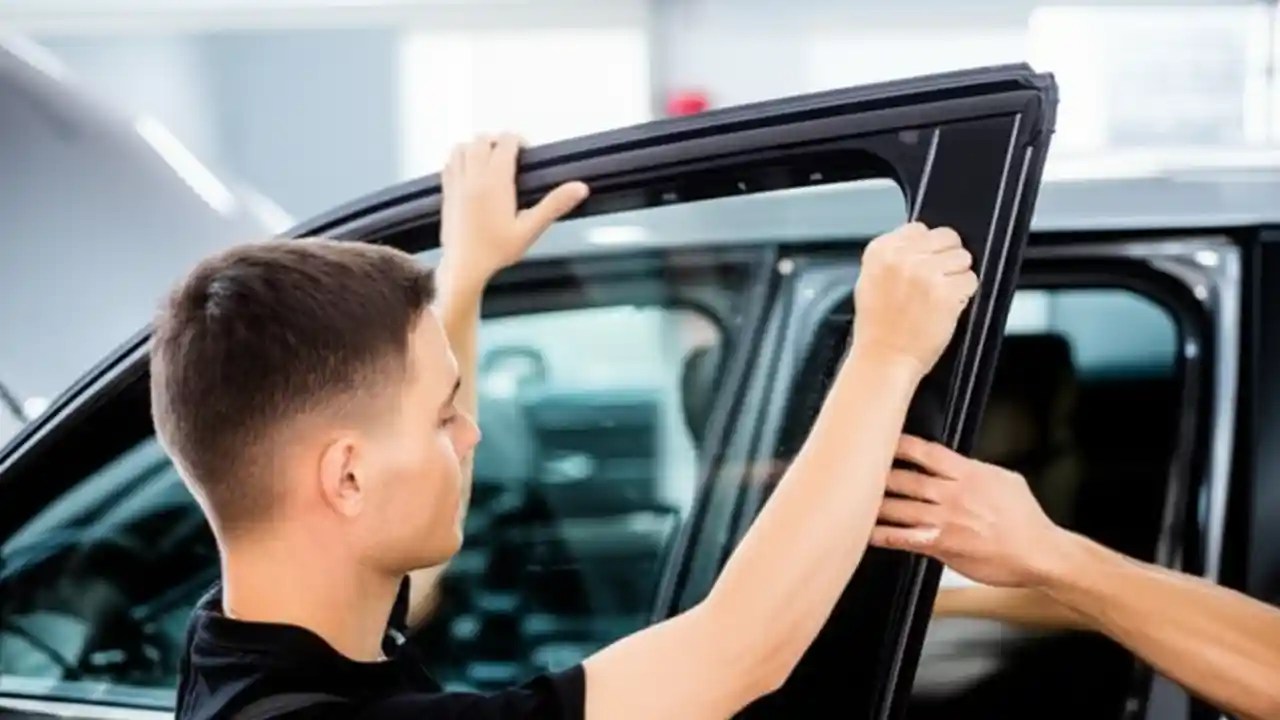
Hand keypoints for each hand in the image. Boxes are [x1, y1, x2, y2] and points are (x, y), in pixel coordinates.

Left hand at [438, 133, 589, 291]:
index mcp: (495, 180)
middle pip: (482, 139)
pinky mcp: (446, 192)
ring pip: (462, 147)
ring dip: (476, 147)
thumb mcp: (530, 230)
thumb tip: (581, 187)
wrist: (463, 267)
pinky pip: (449, 162)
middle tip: (510, 157)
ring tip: (489, 161)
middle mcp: (473, 175)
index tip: (527, 154)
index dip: (518, 141)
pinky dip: (460, 159)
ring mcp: (456, 182)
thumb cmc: (497, 250)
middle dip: (497, 141)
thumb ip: (554, 205)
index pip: (505, 142)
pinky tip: (469, 172)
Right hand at [851, 222, 977, 377]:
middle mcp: (902, 257)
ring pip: (963, 258)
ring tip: (938, 298)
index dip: (927, 248)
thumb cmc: (878, 327)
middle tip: (934, 283)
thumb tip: (923, 241)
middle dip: (946, 258)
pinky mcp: (946, 292)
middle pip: (947, 238)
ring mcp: (926, 273)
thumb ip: (894, 256)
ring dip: (957, 277)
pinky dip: (964, 295)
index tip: (922, 265)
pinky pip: (971, 281)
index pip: (920, 228)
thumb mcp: (870, 280)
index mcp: (881, 251)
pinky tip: (945, 308)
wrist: (884, 360)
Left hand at [870, 434, 1068, 587]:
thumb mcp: (1005, 481)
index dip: (900, 444)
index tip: (881, 435)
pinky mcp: (941, 545)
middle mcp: (953, 495)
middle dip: (878, 473)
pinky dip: (882, 535)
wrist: (1040, 553)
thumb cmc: (1026, 519)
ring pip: (899, 508)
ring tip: (850, 497)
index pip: (926, 453)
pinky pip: (904, 538)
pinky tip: (865, 532)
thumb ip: (975, 470)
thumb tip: (959, 463)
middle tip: (854, 466)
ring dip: (874, 503)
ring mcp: (945, 521)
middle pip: (906, 479)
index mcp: (969, 474)